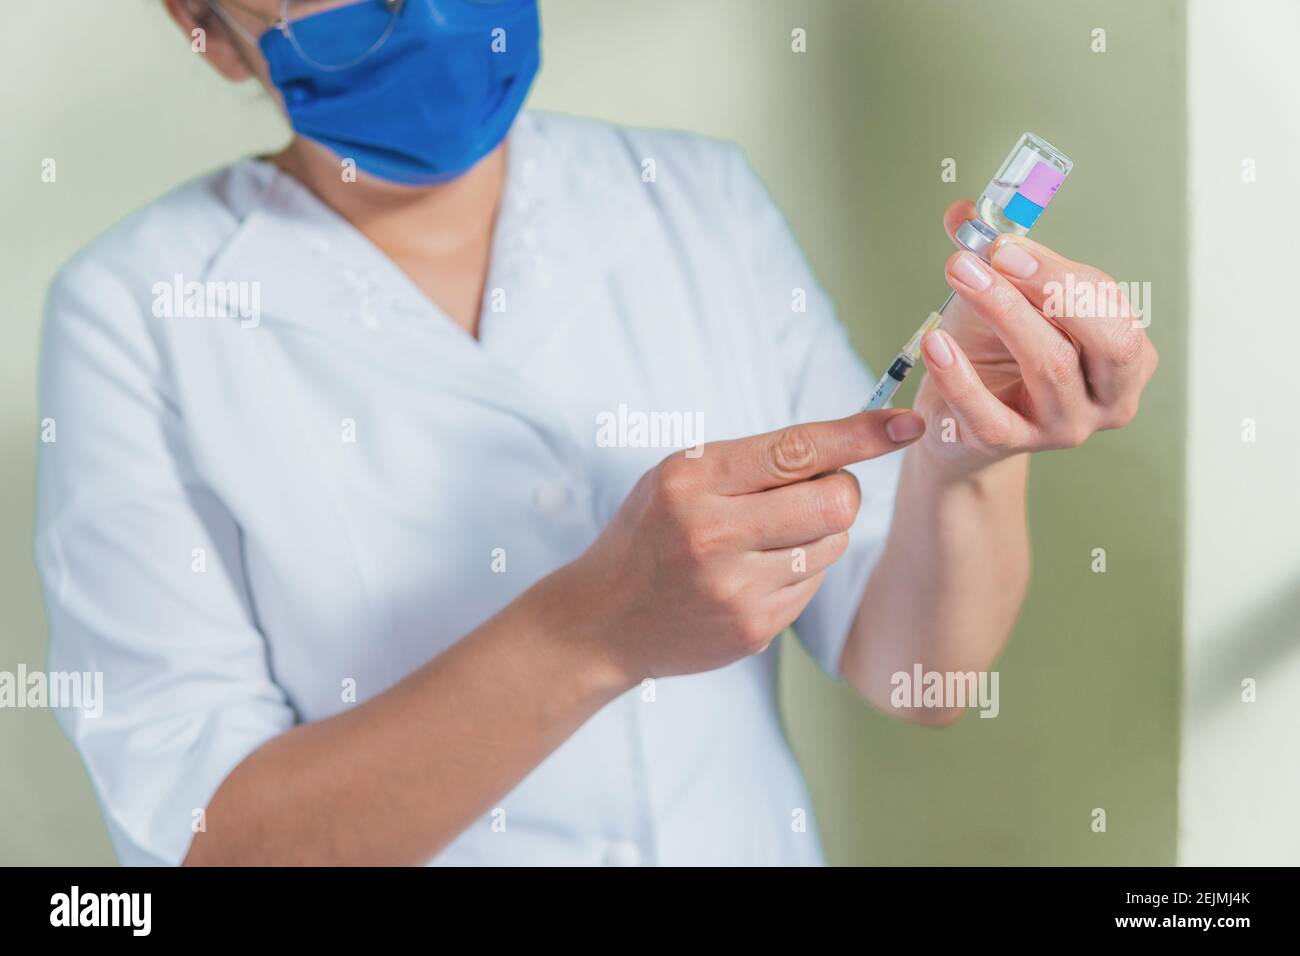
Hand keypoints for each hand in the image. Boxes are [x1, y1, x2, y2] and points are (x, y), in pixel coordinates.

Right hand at [568, 411, 925, 681]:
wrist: (602, 621)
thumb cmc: (650, 533)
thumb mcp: (678, 478)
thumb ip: (750, 463)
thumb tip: (846, 446)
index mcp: (691, 480)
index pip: (796, 450)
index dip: (861, 435)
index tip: (907, 424)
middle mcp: (713, 533)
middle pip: (835, 503)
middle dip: (840, 491)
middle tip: (813, 492)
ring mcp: (735, 588)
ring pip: (832, 544)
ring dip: (818, 532)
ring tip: (767, 537)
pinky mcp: (753, 629)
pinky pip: (813, 585)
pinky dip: (799, 570)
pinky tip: (754, 573)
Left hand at [911, 200, 1157, 476]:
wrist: (957, 423)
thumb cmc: (993, 354)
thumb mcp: (1001, 298)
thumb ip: (989, 255)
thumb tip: (962, 211)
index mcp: (1126, 352)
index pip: (1109, 304)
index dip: (1058, 270)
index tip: (1007, 242)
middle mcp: (1110, 396)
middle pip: (1108, 340)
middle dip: (1053, 289)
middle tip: (995, 256)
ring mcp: (1066, 427)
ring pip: (1051, 368)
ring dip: (1003, 313)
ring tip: (959, 275)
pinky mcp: (1014, 447)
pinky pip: (990, 414)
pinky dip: (960, 376)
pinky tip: (935, 343)